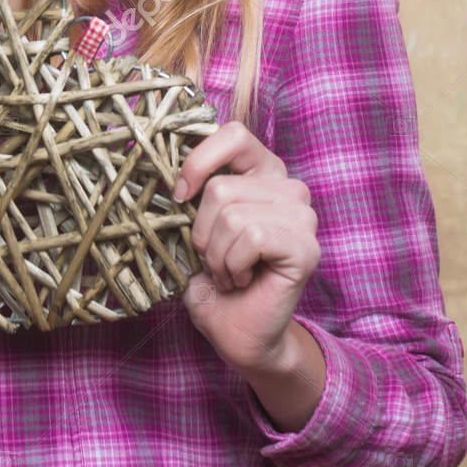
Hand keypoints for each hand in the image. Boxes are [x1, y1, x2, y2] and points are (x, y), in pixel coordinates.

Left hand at [174, 121, 319, 375]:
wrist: (237, 332)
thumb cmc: (214, 280)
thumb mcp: (194, 229)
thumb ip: (190, 194)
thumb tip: (160, 169)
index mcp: (262, 173)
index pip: (233, 134)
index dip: (198, 161)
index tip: (179, 196)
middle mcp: (289, 187)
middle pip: (221, 187)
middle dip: (202, 233)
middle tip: (214, 259)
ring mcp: (303, 216)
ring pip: (233, 215)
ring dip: (217, 255)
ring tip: (228, 272)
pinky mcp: (306, 246)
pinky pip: (251, 238)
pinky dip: (233, 265)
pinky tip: (243, 280)